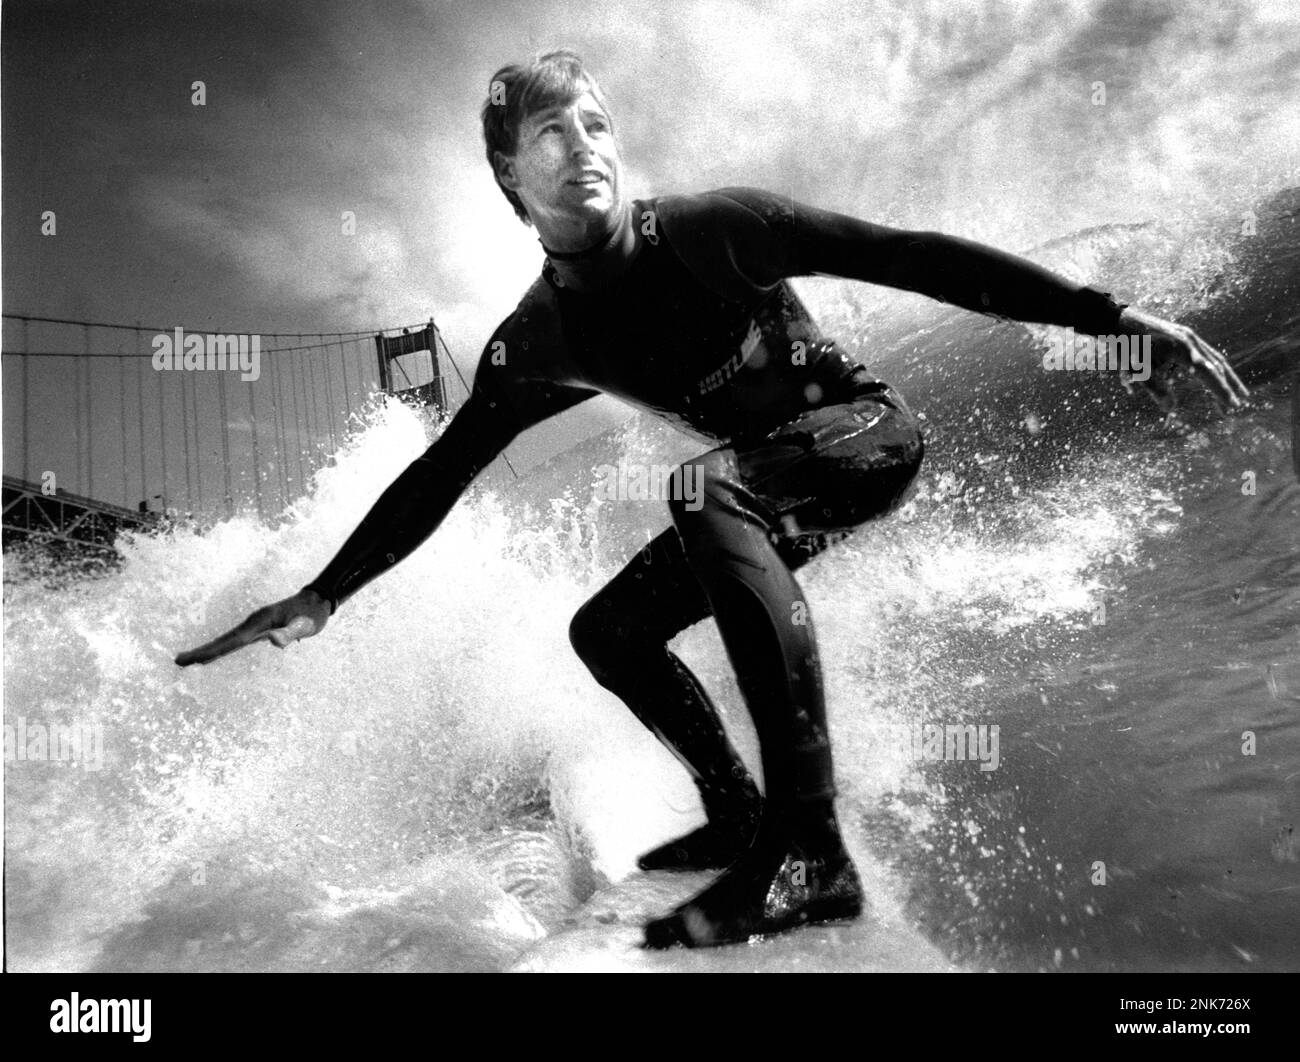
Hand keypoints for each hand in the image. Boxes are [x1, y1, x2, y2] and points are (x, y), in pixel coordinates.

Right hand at [174, 589, 330, 666]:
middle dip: (201, 652)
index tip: (194, 661)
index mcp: (260, 622)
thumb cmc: (312, 614)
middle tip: (178, 662)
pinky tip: (213, 656)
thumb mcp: (306, 624)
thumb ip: (292, 632)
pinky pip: (234, 641)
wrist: (316, 600)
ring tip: (187, 661)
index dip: (213, 652)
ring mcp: (253, 626)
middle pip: (223, 640)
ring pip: (226, 640)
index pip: (233, 641)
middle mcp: (253, 623)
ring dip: (207, 650)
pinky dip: (220, 649)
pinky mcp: (257, 629)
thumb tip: (274, 642)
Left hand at [1117, 306, 1248, 413]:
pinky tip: (1208, 376)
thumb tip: (1170, 409)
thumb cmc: (1125, 346)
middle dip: (1229, 385)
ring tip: (1231, 392)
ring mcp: (1186, 335)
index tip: (1232, 406)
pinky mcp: (1180, 335)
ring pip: (1212, 357)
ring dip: (1222, 376)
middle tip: (1240, 402)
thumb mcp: (1138, 370)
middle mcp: (1190, 340)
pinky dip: (1209, 366)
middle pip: (1217, 364)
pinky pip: (1200, 353)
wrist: (1115, 320)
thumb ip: (1155, 389)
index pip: (1209, 374)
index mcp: (1182, 348)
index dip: (1221, 391)